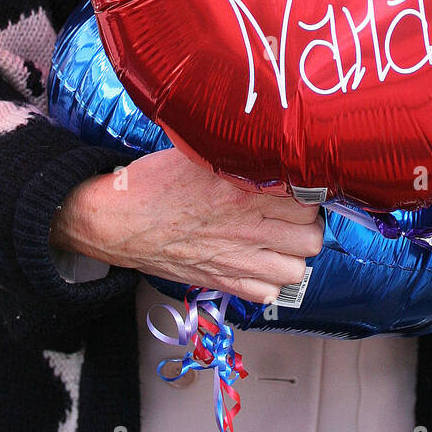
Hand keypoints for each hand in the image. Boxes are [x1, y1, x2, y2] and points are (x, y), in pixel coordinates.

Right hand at [49, 147, 323, 304]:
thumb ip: (237, 151)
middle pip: (312, 236)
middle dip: (307, 225)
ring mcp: (238, 258)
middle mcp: (249, 225)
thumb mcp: (199, 153)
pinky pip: (269, 294)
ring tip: (280, 241)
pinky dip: (269, 281)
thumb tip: (264, 137)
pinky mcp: (223, 281)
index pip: (309, 197)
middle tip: (293, 215)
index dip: (308, 192)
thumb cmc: (155, 181)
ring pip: (298, 269)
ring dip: (293, 255)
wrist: (119, 220)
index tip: (301, 187)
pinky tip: (258, 263)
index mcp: (245, 187)